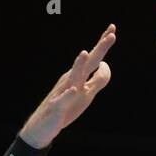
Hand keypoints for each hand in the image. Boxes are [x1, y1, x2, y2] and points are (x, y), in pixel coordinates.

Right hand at [20, 24, 115, 148]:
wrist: (43, 126)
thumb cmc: (66, 108)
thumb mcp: (87, 94)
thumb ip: (98, 80)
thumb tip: (105, 65)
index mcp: (79, 76)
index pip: (93, 58)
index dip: (103, 45)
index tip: (112, 29)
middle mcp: (71, 80)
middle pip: (87, 62)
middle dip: (99, 49)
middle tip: (111, 34)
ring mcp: (64, 92)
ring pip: (73, 77)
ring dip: (79, 65)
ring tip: (85, 53)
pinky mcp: (58, 107)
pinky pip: (64, 100)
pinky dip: (69, 95)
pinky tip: (75, 90)